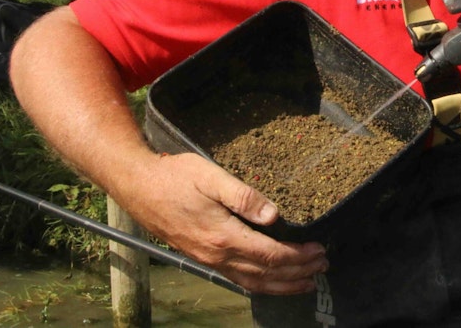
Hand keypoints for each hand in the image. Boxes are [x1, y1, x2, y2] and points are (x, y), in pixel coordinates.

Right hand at [120, 152, 327, 294]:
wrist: (138, 186)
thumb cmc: (174, 177)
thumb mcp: (211, 176)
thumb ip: (243, 196)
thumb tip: (273, 214)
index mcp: (223, 236)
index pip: (270, 255)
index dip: (298, 256)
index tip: (318, 250)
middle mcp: (217, 254)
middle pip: (266, 274)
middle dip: (298, 273)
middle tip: (322, 267)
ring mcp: (208, 259)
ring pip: (252, 283)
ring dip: (282, 284)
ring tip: (306, 282)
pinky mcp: (202, 257)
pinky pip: (238, 279)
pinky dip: (261, 284)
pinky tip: (272, 280)